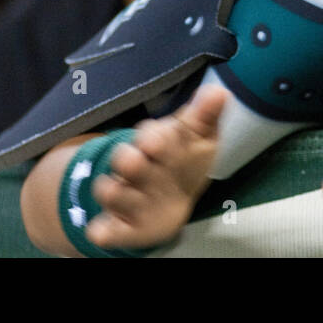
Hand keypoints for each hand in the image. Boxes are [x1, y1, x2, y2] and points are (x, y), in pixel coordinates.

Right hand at [85, 85, 226, 250]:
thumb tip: (219, 91)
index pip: (147, 133)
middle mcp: (135, 169)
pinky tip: (103, 230)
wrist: (172, 202)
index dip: (152, 137)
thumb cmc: (184, 162)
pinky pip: (105, 230)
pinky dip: (103, 231)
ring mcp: (126, 197)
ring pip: (110, 193)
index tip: (155, 140)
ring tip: (137, 196)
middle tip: (142, 161)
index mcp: (153, 144)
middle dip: (130, 160)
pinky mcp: (121, 227)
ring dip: (119, 194)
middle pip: (124, 160)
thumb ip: (205, 116)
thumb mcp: (198, 138)